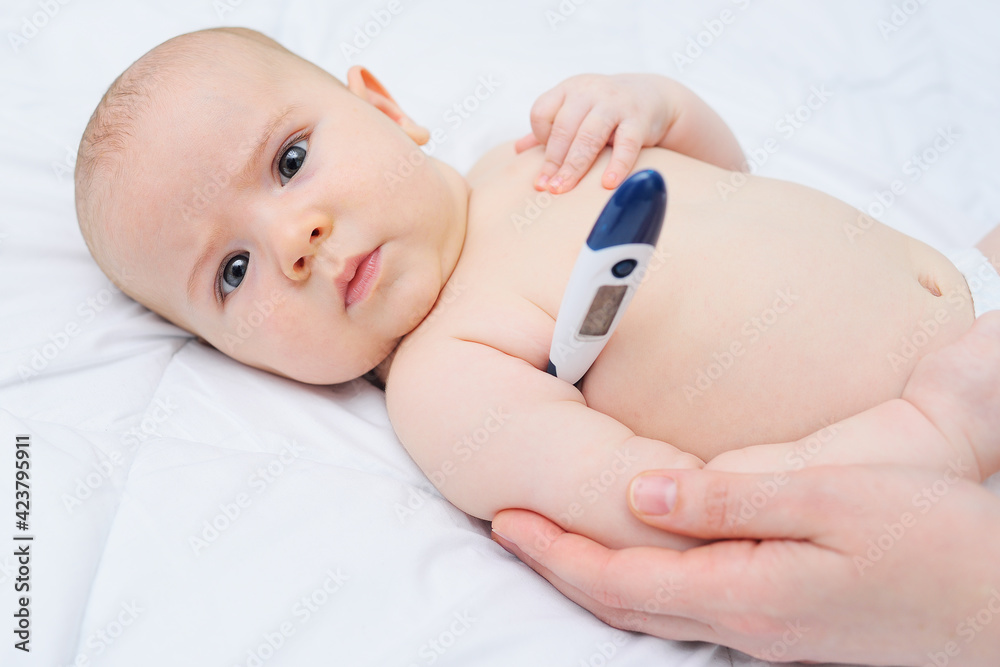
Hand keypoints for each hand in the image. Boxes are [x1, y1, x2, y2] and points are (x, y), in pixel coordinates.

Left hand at [492, 465, 999, 665]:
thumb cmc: (934, 543)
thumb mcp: (830, 500)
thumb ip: (728, 500)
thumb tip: (639, 493)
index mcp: (744, 593)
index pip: (619, 580)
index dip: (555, 551)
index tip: (506, 520)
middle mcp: (745, 625)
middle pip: (623, 604)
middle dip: (559, 568)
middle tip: (512, 529)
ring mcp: (767, 636)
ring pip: (652, 613)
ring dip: (595, 581)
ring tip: (556, 543)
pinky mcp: (788, 630)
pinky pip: (689, 612)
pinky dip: (642, 588)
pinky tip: (643, 563)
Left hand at [514, 74, 676, 193]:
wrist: (652, 96)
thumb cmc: (604, 110)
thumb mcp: (575, 112)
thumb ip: (548, 130)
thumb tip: (517, 150)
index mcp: (568, 89)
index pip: (542, 111)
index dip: (539, 136)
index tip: (546, 159)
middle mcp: (589, 91)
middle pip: (563, 128)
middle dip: (552, 161)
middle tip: (545, 188)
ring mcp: (615, 103)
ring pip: (589, 137)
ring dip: (574, 166)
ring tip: (563, 189)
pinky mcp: (639, 119)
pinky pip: (626, 144)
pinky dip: (617, 165)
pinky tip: (607, 184)